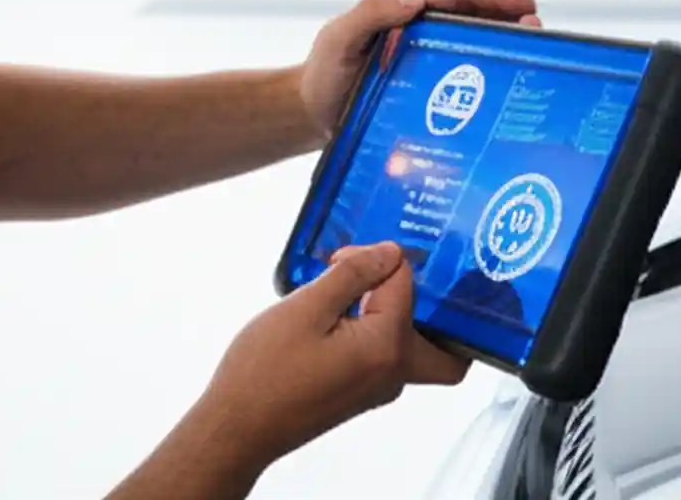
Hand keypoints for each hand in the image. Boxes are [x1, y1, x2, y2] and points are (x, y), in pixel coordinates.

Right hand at [195, 242, 469, 466]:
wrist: (237, 427)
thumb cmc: (264, 372)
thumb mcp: (306, 308)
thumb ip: (354, 275)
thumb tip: (390, 254)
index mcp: (388, 348)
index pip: (404, 283)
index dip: (374, 261)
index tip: (339, 261)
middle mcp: (393, 374)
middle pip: (444, 341)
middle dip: (431, 305)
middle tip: (398, 278)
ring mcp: (378, 388)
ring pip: (413, 346)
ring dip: (395, 314)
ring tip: (357, 291)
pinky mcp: (360, 394)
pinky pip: (386, 357)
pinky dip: (375, 332)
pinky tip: (340, 317)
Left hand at [298, 0, 541, 138]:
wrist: (311, 115)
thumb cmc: (323, 74)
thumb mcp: (338, 38)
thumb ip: (369, 13)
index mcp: (408, 12)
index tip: (525, 3)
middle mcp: (426, 34)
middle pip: (479, 19)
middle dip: (513, 21)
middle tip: (537, 34)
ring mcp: (431, 64)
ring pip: (478, 50)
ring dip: (507, 51)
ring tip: (531, 62)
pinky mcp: (432, 95)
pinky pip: (467, 84)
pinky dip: (491, 83)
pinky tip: (509, 97)